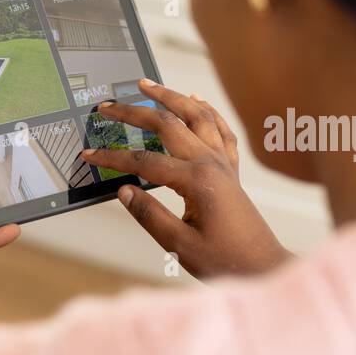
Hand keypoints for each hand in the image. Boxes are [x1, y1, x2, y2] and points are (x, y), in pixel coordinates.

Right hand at [81, 80, 290, 279]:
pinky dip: (206, 111)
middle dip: (134, 112)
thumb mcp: (181, 246)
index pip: (144, 163)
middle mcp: (212, 164)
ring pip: (196, 116)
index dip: (113, 159)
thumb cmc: (227, 262)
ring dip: (171, 97)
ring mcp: (224, 164)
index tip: (89, 154)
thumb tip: (122, 192)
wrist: (266, 269)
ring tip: (147, 85)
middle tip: (108, 105)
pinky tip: (197, 101)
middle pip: (168, 125)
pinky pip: (220, 130)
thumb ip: (149, 216)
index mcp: (196, 181)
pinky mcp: (232, 170)